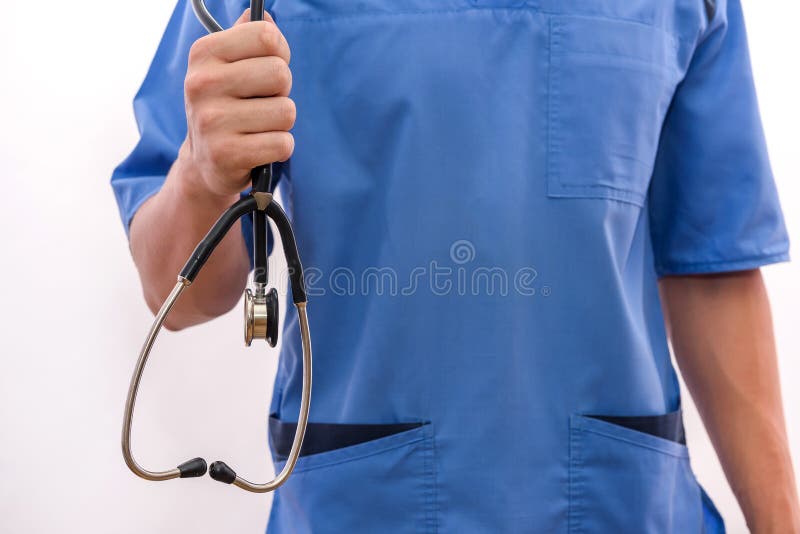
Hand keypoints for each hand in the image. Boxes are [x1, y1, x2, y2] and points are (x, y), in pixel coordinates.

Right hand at [180, 10, 294, 197]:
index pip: (267, 37)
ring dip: (281, 124)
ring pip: (286, 112)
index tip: (267, 70)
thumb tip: (267, 17)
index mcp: (204, 54)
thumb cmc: (225, 107)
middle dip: (281, 93)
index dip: (279, 55)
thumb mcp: (226, 68)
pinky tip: (259, 149)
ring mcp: (212, 120)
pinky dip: (279, 148)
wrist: (204, 162)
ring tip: (258, 128)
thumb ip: (247, 39)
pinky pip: (283, 143)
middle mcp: (202, 83)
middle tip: (261, 104)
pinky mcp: (227, 155)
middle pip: (281, 74)